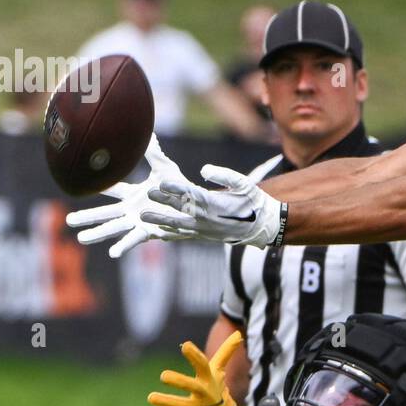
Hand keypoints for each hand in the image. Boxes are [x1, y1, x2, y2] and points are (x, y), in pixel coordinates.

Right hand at [65, 134, 198, 257]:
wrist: (196, 206)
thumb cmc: (180, 188)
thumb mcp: (165, 169)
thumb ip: (154, 152)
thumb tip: (148, 133)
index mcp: (134, 194)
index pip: (111, 190)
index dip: (98, 187)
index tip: (80, 183)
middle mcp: (132, 209)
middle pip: (105, 213)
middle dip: (87, 217)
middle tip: (68, 221)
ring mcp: (139, 221)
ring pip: (114, 228)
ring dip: (97, 233)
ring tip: (81, 239)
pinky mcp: (149, 231)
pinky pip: (134, 239)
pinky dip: (123, 246)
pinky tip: (113, 253)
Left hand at [143, 164, 286, 248]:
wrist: (262, 227)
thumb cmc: (254, 202)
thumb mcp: (245, 184)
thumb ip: (224, 174)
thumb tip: (204, 169)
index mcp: (215, 203)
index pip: (191, 194)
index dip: (175, 188)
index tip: (162, 182)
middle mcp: (206, 218)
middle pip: (180, 208)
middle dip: (163, 202)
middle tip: (147, 196)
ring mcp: (204, 229)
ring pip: (177, 224)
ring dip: (159, 220)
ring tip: (143, 217)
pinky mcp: (204, 236)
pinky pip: (184, 236)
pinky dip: (170, 234)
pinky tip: (157, 232)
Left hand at [148, 330, 244, 405]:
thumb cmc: (216, 386)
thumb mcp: (219, 368)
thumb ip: (226, 351)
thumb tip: (238, 333)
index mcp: (208, 378)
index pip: (202, 364)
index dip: (194, 355)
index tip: (185, 345)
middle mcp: (204, 393)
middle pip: (193, 387)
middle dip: (180, 381)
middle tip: (163, 375)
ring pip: (182, 405)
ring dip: (167, 402)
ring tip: (151, 397)